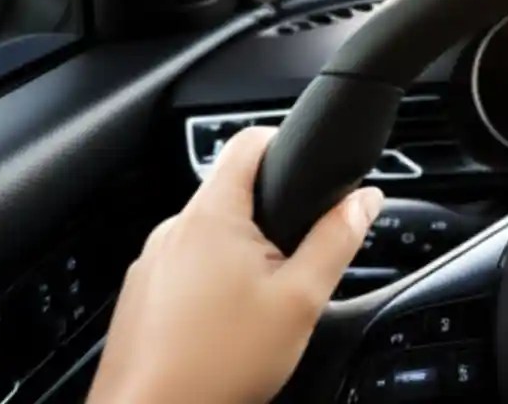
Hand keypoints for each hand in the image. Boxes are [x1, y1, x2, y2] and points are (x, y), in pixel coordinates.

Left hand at [88, 128, 383, 403]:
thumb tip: (365, 199)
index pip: (248, 142)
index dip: (286, 142)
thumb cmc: (220, 365)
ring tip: (262, 306)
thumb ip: (337, 240)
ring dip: (243, 257)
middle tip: (297, 266)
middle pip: (233, 195)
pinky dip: (214, 286)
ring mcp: (151, 264)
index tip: (311, 169)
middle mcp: (173, 230)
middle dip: (273, 220)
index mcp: (212, 217)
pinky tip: (229, 327)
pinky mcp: (141, 296)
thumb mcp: (301, 299)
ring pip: (211, 238)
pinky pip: (187, 270)